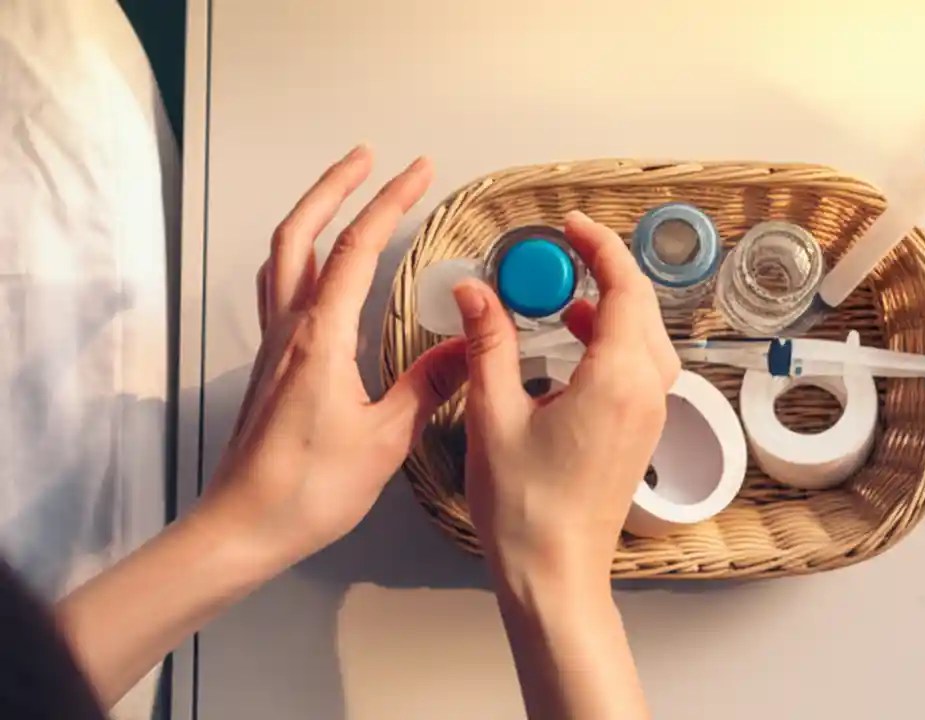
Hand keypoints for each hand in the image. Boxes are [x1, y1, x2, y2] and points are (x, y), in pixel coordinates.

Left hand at [197, 145, 467, 571]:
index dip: (388, 202)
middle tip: (370, 156)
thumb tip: (467, 346)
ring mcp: (273, 344)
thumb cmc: (308, 490)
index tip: (418, 170)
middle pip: (301, 234)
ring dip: (311, 214)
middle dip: (336, 186)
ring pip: (281, 255)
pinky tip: (318, 264)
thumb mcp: (384, 439)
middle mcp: (289, 329)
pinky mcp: (269, 363)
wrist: (242, 527)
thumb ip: (426, 386)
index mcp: (320, 338)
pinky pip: (277, 287)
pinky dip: (297, 254)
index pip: (356, 250)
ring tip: (342, 190)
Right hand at [456, 211, 679, 585]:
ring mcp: (648, 415)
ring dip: (610, 307)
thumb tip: (476, 292)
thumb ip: (489, 345)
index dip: (599, 248)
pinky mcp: (640, 433)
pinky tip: (574, 344)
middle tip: (560, 253)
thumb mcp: (493, 416)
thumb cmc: (526, 510)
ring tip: (564, 295)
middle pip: (640, 308)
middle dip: (604, 271)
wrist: (555, 574)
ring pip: (644, 338)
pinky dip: (612, 342)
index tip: (569, 225)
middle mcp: (645, 394)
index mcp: (616, 382)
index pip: (623, 290)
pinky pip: (639, 368)